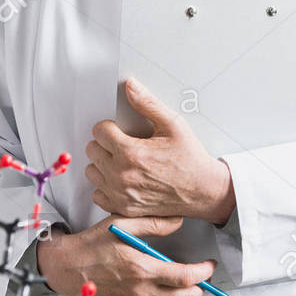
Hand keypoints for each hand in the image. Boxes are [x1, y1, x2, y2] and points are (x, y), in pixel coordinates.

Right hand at [36, 215, 215, 295]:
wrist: (65, 268)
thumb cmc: (91, 245)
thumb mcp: (122, 223)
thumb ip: (153, 223)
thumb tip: (178, 221)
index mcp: (142, 269)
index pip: (186, 277)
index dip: (204, 272)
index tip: (209, 265)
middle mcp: (140, 292)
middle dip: (199, 288)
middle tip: (201, 276)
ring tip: (184, 285)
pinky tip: (163, 294)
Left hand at [85, 78, 235, 225]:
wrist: (204, 191)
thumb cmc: (190, 159)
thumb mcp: (172, 124)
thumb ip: (147, 103)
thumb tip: (130, 86)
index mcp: (132, 152)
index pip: (98, 131)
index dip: (110, 126)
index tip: (120, 130)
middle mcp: (122, 175)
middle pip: (92, 150)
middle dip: (105, 143)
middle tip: (124, 143)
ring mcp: (121, 194)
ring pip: (92, 171)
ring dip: (103, 164)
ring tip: (122, 160)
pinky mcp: (123, 208)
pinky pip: (98, 194)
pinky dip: (105, 186)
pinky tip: (121, 179)